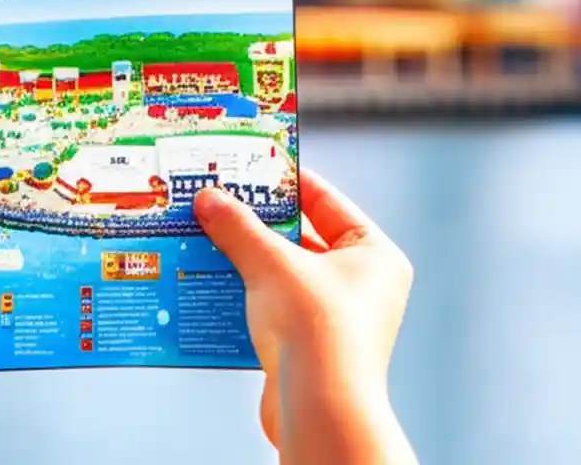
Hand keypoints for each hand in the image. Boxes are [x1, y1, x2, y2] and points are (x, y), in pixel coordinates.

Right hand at [194, 170, 415, 464]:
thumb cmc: (317, 331)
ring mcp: (338, 319)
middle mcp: (363, 286)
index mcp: (374, 255)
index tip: (250, 169)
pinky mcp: (312, 348)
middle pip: (301, 240)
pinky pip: (273, 309)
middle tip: (218, 205)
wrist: (319, 410)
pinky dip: (245, 297)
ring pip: (283, 276)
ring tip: (206, 241)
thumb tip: (211, 200)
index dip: (286, 183)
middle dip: (256, 226)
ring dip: (245, 262)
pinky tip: (211, 286)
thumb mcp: (271, 264)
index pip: (327, 202)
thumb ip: (239, 228)